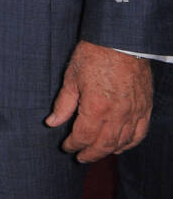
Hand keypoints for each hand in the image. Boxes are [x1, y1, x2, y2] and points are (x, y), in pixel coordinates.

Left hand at [46, 40, 152, 161]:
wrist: (120, 41)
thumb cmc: (94, 55)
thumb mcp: (71, 77)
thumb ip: (63, 104)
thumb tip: (52, 122)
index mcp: (96, 107)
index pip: (83, 136)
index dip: (73, 144)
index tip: (66, 146)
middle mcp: (117, 114)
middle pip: (103, 144)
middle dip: (90, 154)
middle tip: (79, 157)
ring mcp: (134, 112)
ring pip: (122, 142)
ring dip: (108, 151)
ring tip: (97, 153)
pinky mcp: (145, 107)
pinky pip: (140, 133)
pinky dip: (130, 143)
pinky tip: (121, 145)